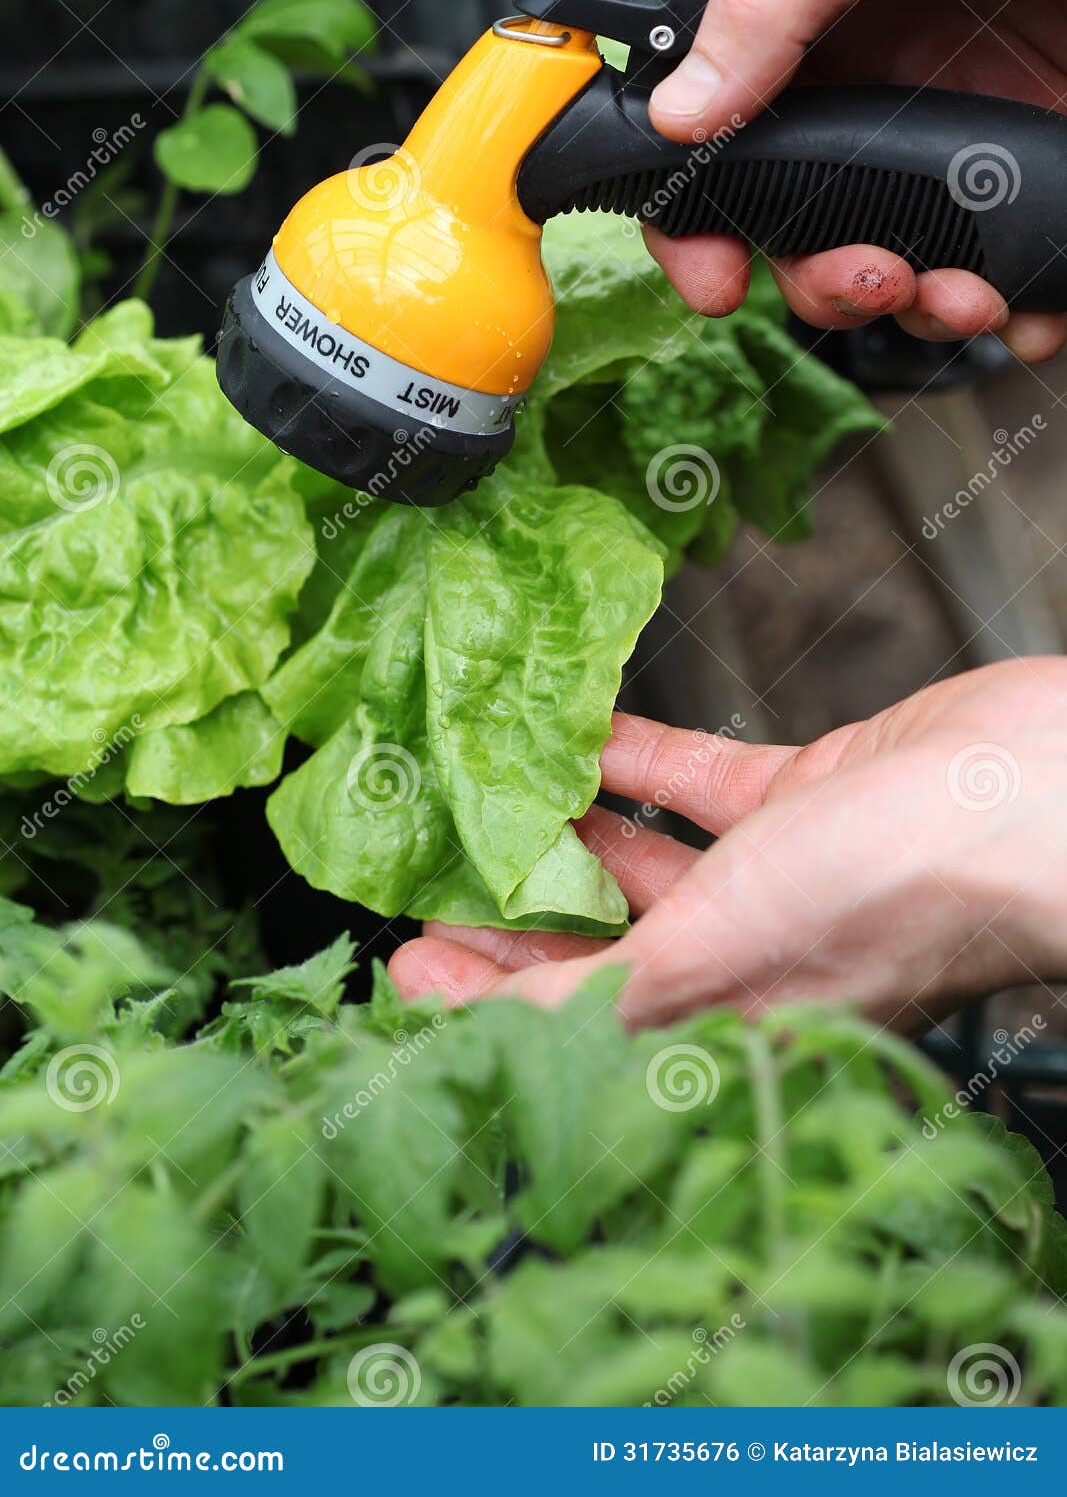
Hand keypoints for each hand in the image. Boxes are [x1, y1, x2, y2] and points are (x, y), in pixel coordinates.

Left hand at [389, 659, 1066, 1029]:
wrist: (1029, 794)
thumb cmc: (896, 888)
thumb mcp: (716, 952)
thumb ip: (597, 994)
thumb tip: (483, 1029)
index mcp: (726, 1021)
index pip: (576, 1023)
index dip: (487, 998)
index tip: (409, 961)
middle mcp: (747, 954)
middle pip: (600, 942)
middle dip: (514, 913)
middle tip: (431, 872)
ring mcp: (779, 874)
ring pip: (647, 860)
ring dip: (569, 829)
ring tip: (485, 796)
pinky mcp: (806, 795)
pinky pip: (701, 779)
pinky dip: (640, 758)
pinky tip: (582, 734)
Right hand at [645, 0, 1066, 361]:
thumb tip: (683, 110)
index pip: (710, 117)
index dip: (697, 207)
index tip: (715, 270)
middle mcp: (868, 69)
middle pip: (793, 216)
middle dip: (818, 276)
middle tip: (865, 281)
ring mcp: (942, 124)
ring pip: (883, 256)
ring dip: (912, 303)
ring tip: (961, 293)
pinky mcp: (1013, 166)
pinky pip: (984, 264)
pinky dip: (1004, 305)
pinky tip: (1020, 295)